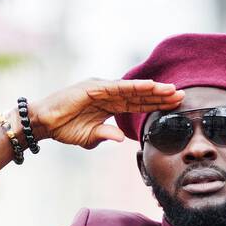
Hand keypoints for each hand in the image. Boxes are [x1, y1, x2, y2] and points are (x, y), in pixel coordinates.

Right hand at [26, 78, 184, 149]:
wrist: (44, 122)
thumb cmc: (64, 129)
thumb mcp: (90, 137)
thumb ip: (106, 136)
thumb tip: (121, 139)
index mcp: (109, 105)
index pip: (137, 105)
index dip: (155, 105)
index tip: (174, 106)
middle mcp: (108, 94)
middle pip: (140, 95)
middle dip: (160, 96)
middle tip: (182, 95)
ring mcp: (102, 90)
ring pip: (133, 89)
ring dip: (152, 90)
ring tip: (171, 90)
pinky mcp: (94, 88)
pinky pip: (119, 88)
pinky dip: (135, 87)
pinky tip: (150, 87)